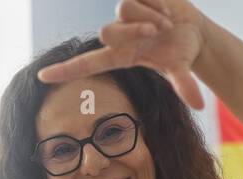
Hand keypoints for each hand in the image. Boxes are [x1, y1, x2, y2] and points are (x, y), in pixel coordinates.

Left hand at [36, 0, 207, 108]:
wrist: (193, 28)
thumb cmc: (179, 51)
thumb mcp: (180, 68)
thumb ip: (183, 84)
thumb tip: (200, 104)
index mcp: (121, 56)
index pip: (87, 64)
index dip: (65, 71)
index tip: (42, 76)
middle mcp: (118, 34)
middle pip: (106, 31)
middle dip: (134, 31)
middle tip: (157, 32)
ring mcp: (124, 14)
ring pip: (124, 8)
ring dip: (150, 15)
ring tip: (166, 23)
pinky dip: (158, 2)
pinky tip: (168, 9)